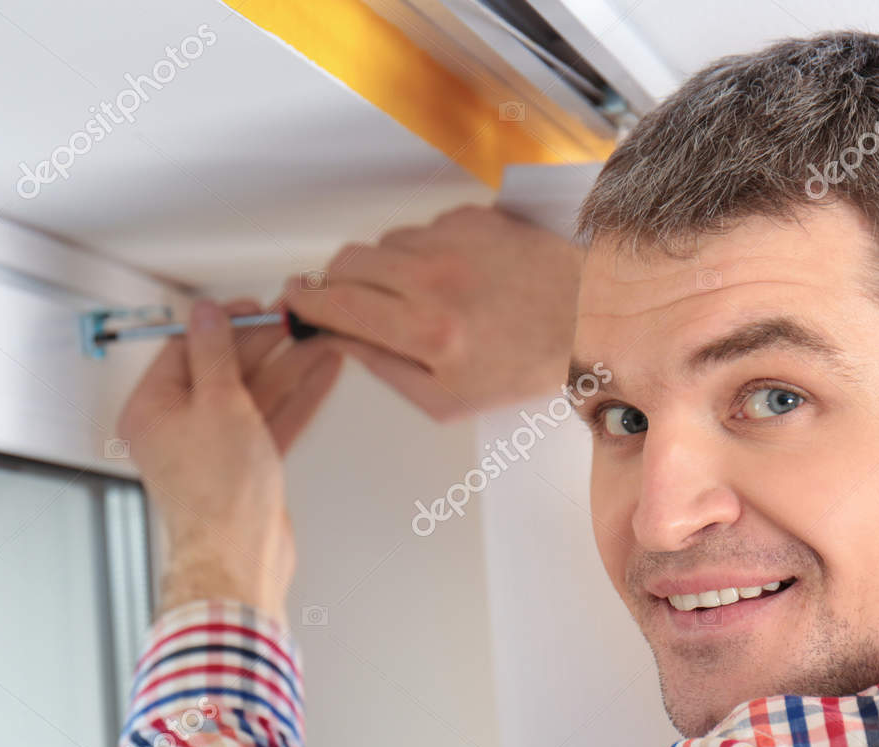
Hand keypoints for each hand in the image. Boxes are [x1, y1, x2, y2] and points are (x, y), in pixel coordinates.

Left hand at [115, 298, 341, 625]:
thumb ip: (216, 353)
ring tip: (319, 338)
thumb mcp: (217, 402)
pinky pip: (271, 419)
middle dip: (263, 344)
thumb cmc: (216, 494)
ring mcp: (214, 447)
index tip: (254, 309)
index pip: (187, 348)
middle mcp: (178, 427)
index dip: (223, 324)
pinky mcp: (245, 466)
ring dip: (288, 366)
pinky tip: (320, 373)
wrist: (239, 556)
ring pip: (255, 394)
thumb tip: (208, 317)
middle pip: (224, 369)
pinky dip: (296, 397)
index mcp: (152, 409)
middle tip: (293, 320)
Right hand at [279, 205, 582, 421]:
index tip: (294, 300)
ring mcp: (456, 241)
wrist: (585, 320)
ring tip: (413, 295)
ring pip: (384, 243)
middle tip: (339, 297)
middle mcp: (438, 279)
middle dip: (334, 281)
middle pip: (348, 263)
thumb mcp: (445, 398)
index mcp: (428, 332)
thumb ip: (384, 369)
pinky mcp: (474, 216)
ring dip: (383, 267)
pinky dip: (424, 249)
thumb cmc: (523, 365)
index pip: (337, 303)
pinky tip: (449, 274)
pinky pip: (423, 227)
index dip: (305, 301)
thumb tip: (340, 340)